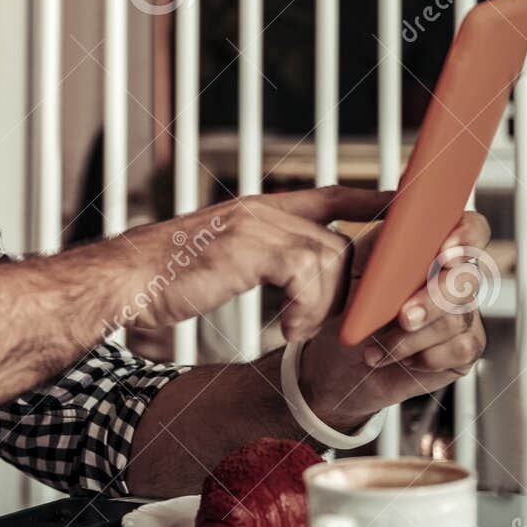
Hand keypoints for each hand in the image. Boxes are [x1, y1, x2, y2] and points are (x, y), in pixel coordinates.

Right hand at [120, 186, 392, 341]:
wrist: (124, 280)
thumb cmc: (160, 279)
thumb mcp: (217, 261)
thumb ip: (256, 259)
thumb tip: (287, 277)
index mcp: (255, 211)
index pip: (328, 195)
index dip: (369, 201)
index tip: (402, 208)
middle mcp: (260, 210)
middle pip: (340, 236)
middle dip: (352, 281)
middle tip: (343, 318)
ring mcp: (256, 224)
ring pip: (329, 256)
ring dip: (324, 304)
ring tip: (299, 331)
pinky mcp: (252, 246)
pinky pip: (308, 273)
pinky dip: (307, 309)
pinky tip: (288, 329)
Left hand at [286, 210, 491, 431]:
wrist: (333, 352)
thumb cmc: (345, 302)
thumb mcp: (351, 265)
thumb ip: (377, 243)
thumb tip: (396, 231)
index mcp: (429, 248)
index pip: (469, 228)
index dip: (466, 237)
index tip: (444, 254)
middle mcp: (452, 278)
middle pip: (466, 278)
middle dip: (433, 299)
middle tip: (404, 317)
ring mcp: (461, 313)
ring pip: (458, 318)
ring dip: (414, 336)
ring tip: (378, 345)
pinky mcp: (462, 349)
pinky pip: (462, 348)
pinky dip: (426, 356)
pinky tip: (398, 358)